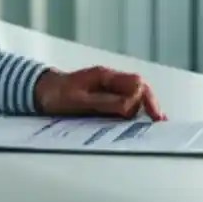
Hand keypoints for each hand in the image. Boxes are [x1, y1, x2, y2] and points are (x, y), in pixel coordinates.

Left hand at [34, 67, 165, 120]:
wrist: (41, 91)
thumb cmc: (56, 95)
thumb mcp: (78, 101)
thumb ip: (103, 103)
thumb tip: (128, 107)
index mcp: (104, 76)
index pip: (136, 83)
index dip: (147, 100)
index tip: (154, 117)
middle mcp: (109, 80)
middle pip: (140, 88)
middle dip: (151, 105)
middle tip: (161, 123)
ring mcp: (107, 87)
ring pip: (134, 95)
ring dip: (143, 109)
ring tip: (154, 125)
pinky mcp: (104, 97)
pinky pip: (124, 102)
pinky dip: (133, 112)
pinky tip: (138, 124)